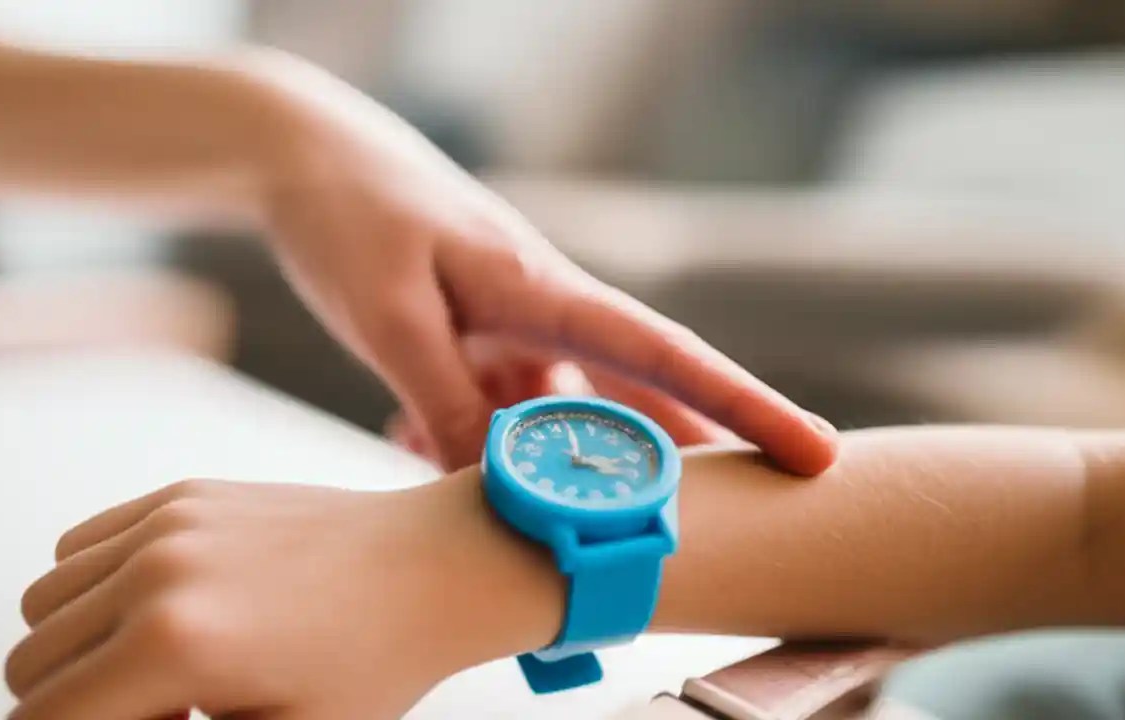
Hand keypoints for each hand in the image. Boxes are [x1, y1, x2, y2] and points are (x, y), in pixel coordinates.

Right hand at [5, 476, 562, 719]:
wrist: (434, 564)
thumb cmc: (374, 662)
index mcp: (174, 643)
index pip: (42, 718)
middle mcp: (156, 569)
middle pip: (30, 662)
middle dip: (76, 704)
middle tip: (169, 712)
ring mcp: (168, 521)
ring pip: (48, 600)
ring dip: (80, 645)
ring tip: (167, 663)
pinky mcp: (183, 494)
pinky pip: (83, 545)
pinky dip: (96, 586)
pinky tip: (167, 610)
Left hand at [239, 52, 836, 473]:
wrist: (307, 159)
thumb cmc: (354, 217)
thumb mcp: (389, 315)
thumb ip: (446, 398)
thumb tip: (497, 482)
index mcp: (548, 292)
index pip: (667, 356)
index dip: (746, 406)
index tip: (816, 451)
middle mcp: (547, 317)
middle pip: (637, 405)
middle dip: (677, 469)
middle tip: (721, 534)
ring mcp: (514, 335)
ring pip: (557, 427)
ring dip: (542, 473)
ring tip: (524, 519)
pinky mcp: (476, 347)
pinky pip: (493, 417)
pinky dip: (466, 445)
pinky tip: (413, 441)